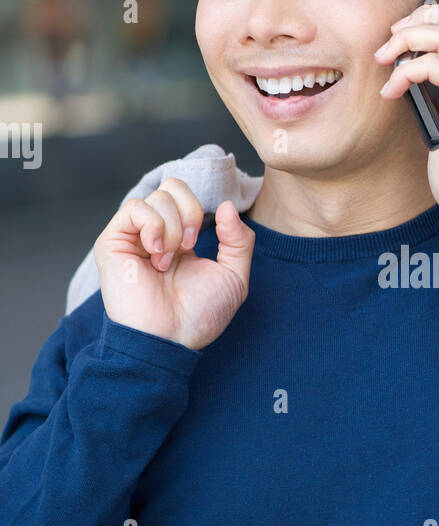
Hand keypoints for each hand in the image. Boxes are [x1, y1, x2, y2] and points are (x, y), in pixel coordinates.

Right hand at [93, 178, 254, 350]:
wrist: (170, 338)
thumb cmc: (199, 316)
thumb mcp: (234, 277)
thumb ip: (238, 240)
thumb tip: (226, 205)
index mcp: (179, 239)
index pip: (187, 197)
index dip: (201, 210)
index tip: (203, 241)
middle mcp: (155, 234)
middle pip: (172, 186)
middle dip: (190, 212)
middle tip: (188, 246)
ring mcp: (133, 236)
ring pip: (158, 197)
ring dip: (173, 228)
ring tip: (167, 261)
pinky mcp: (113, 242)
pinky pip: (135, 208)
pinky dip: (153, 227)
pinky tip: (155, 255)